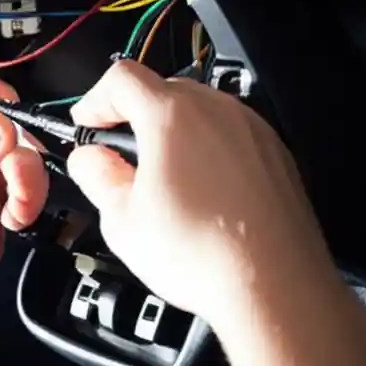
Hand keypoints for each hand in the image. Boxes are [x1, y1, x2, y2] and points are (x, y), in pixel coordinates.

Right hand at [66, 60, 365, 365]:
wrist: (276, 287)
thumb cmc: (207, 256)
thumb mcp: (123, 221)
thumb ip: (97, 177)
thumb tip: (90, 161)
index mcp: (172, 116)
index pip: (121, 78)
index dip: (95, 99)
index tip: (89, 123)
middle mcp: (217, 111)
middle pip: (162, 90)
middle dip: (134, 117)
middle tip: (120, 156)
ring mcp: (251, 129)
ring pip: (200, 112)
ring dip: (174, 133)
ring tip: (164, 182)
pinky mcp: (275, 153)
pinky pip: (231, 135)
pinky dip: (209, 151)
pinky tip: (202, 194)